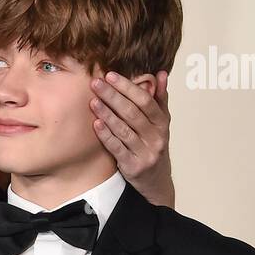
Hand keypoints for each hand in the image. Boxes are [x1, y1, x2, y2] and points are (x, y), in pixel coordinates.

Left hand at [90, 70, 173, 207]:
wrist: (156, 181)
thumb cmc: (153, 145)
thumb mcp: (161, 124)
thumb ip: (160, 99)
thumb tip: (161, 74)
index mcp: (162, 123)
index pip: (145, 101)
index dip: (128, 87)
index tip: (111, 75)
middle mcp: (156, 137)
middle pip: (133, 113)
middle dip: (113, 96)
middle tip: (96, 83)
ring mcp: (145, 152)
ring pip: (124, 130)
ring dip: (107, 114)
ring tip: (92, 100)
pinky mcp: (132, 166)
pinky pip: (117, 148)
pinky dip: (106, 135)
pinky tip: (96, 124)